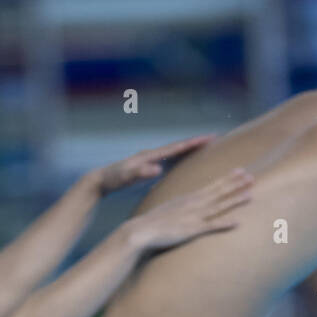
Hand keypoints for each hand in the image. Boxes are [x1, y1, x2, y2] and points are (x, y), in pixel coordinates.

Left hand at [90, 135, 216, 195]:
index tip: (210, 137)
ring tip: (207, 149)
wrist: (100, 179)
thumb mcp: (126, 177)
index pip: (177, 147)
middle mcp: (152, 154)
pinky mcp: (148, 166)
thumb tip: (158, 168)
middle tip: (216, 138)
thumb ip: (140, 172)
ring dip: (190, 149)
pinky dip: (181, 158)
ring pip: (175, 152)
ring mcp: (151, 159)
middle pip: (179, 146)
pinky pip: (170, 161)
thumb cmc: (113, 179)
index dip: (194, 142)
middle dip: (197, 142)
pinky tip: (186, 163)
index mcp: (151, 155)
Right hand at [124, 169, 254, 252]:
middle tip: (252, 177)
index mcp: (190, 198)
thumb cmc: (155, 222)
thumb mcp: (171, 208)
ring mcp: (194, 216)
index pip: (213, 185)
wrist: (142, 230)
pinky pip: (211, 226)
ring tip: (250, 195)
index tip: (241, 170)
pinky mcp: (191, 230)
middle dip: (236, 184)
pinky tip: (237, 222)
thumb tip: (190, 205)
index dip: (228, 178)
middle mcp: (194, 204)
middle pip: (219, 192)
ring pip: (218, 206)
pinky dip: (224, 224)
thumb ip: (183, 206)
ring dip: (234, 200)